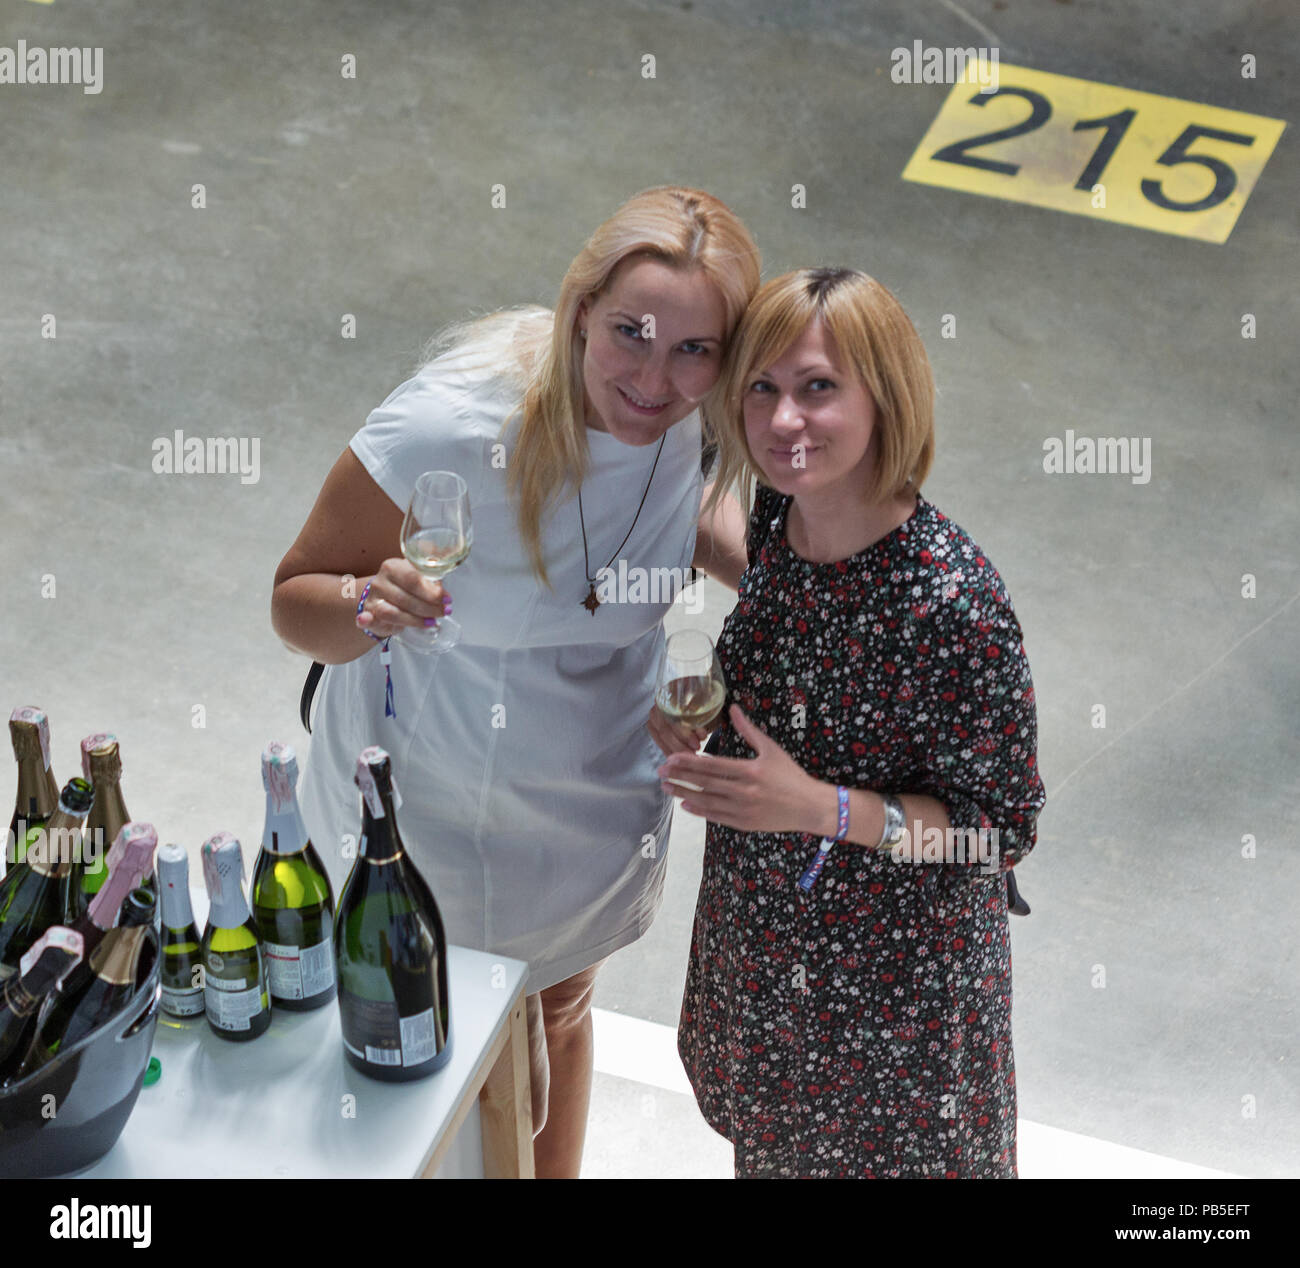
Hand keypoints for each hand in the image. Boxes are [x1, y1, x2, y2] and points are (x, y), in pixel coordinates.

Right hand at [355, 557, 451, 638]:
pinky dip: (364, 620)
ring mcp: (372, 599)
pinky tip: (364, 620)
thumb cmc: (405, 586)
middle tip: (443, 612)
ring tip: (431, 622)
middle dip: (429, 608)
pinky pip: (366, 619)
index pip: (413, 579)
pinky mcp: (368, 615)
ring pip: (393, 612)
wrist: (383, 596)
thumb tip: (447, 566)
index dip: (432, 592)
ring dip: (415, 620)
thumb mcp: (418, 574)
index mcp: (393, 567)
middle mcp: (380, 581)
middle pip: (406, 597)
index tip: (447, 600)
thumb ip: (432, 572)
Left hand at [656, 704, 833, 833]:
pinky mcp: (744, 823)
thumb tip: (733, 708)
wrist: (809, 807)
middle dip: (680, 776)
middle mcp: (744, 791)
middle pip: (705, 783)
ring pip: (707, 801)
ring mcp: (743, 810)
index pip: (712, 765)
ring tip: (666, 787)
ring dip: (684, 793)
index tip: (670, 758)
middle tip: (660, 771)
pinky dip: (700, 811)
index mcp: (749, 771)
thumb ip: (749, 730)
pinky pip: (717, 817)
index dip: (689, 762)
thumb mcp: (771, 749)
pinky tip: (685, 804)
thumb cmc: (790, 775)